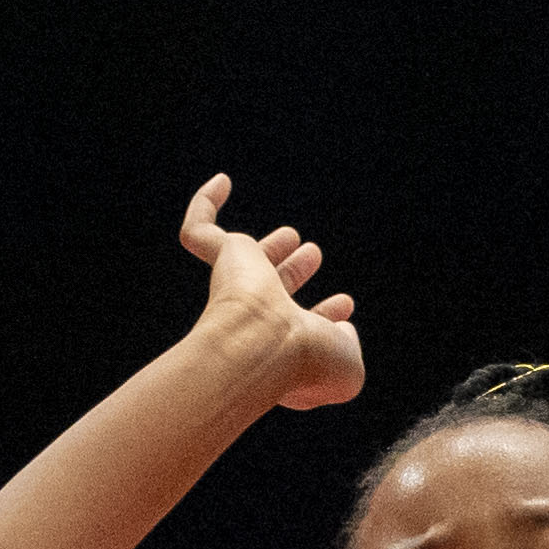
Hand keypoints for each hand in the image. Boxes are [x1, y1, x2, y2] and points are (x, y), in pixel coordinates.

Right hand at [178, 174, 362, 408]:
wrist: (264, 348)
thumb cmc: (306, 362)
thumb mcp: (346, 367)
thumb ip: (347, 347)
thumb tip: (342, 327)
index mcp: (279, 351)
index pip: (301, 328)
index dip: (324, 316)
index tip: (346, 304)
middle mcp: (253, 320)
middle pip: (273, 291)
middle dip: (293, 273)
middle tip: (313, 255)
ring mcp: (235, 288)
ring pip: (244, 262)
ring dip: (268, 248)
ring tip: (292, 235)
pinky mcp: (222, 257)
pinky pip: (201, 229)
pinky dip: (206, 203)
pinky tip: (223, 181)